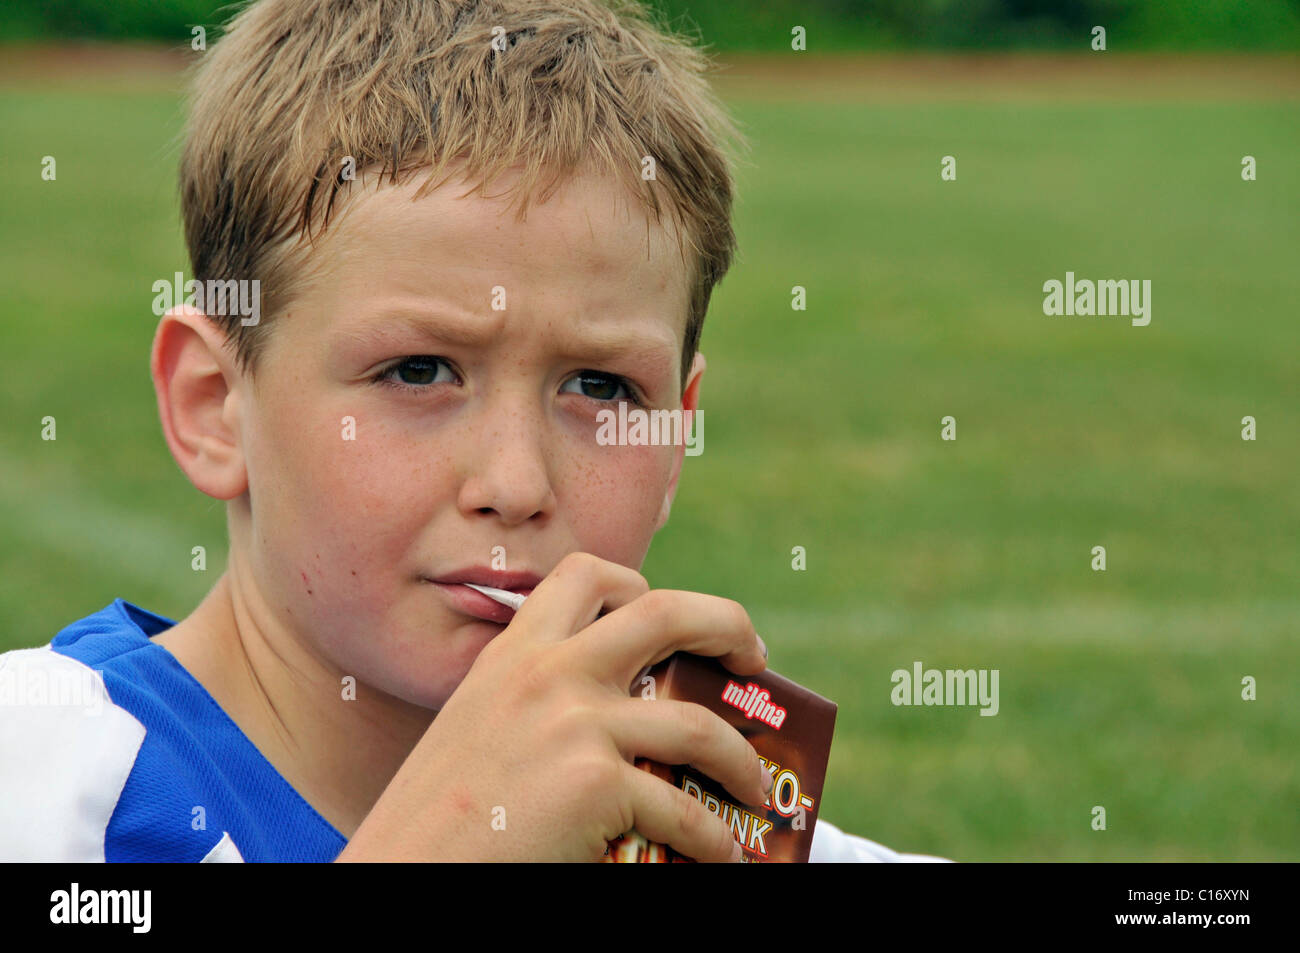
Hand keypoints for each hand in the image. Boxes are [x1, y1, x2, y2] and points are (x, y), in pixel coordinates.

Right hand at [336, 551, 769, 861]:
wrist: (403, 871)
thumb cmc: (435, 818)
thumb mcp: (478, 727)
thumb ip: (534, 705)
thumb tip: (614, 721)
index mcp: (515, 652)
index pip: (588, 574)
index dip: (643, 585)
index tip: (672, 620)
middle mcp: (549, 673)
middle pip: (667, 613)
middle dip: (729, 627)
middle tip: (754, 660)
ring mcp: (576, 725)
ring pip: (699, 724)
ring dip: (742, 762)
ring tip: (758, 789)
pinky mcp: (595, 785)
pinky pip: (684, 810)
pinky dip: (715, 840)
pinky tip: (723, 855)